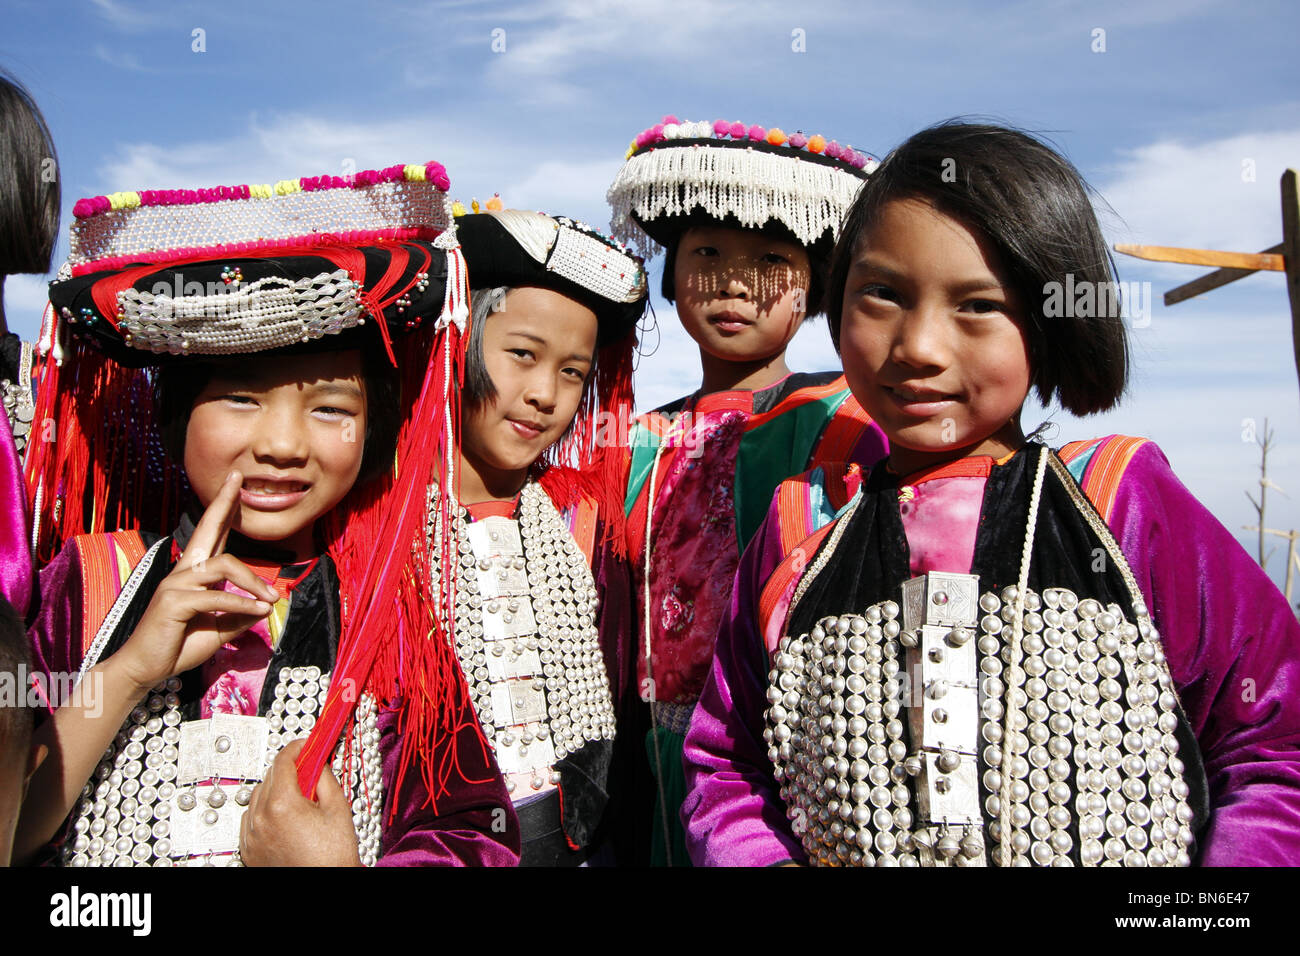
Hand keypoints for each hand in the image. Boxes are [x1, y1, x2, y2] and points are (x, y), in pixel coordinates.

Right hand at [113, 471, 279, 695]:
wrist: (146, 669)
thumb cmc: (180, 646)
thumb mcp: (219, 629)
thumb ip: (241, 615)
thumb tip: (266, 605)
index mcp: (194, 574)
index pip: (212, 536)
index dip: (224, 511)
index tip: (236, 486)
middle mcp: (183, 571)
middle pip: (207, 530)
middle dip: (223, 503)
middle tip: (239, 480)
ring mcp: (176, 583)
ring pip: (223, 566)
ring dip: (253, 581)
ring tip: (271, 598)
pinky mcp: (173, 601)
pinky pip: (216, 597)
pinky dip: (241, 604)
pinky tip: (259, 610)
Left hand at [239, 739, 363, 866]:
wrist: (325, 885)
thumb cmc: (332, 857)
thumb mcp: (338, 808)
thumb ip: (325, 778)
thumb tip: (317, 762)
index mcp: (283, 805)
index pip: (283, 761)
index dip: (297, 748)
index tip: (306, 746)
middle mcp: (261, 819)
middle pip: (269, 776)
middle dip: (289, 770)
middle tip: (309, 772)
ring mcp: (252, 836)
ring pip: (257, 796)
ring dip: (275, 790)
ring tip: (299, 799)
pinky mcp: (249, 849)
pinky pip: (251, 819)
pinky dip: (264, 812)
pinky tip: (284, 817)